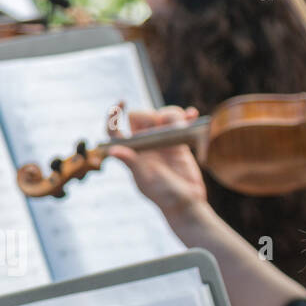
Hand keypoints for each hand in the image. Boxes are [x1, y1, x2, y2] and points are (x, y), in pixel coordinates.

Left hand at [109, 107, 208, 226]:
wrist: (187, 202)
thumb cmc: (164, 195)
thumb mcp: (146, 179)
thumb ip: (132, 163)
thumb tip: (113, 150)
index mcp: (131, 152)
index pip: (114, 130)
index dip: (113, 115)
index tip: (121, 103)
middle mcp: (144, 144)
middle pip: (140, 117)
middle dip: (151, 116)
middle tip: (164, 128)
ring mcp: (161, 142)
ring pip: (161, 116)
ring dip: (172, 116)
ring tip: (184, 125)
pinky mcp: (178, 142)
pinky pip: (179, 123)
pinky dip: (186, 116)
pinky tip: (193, 114)